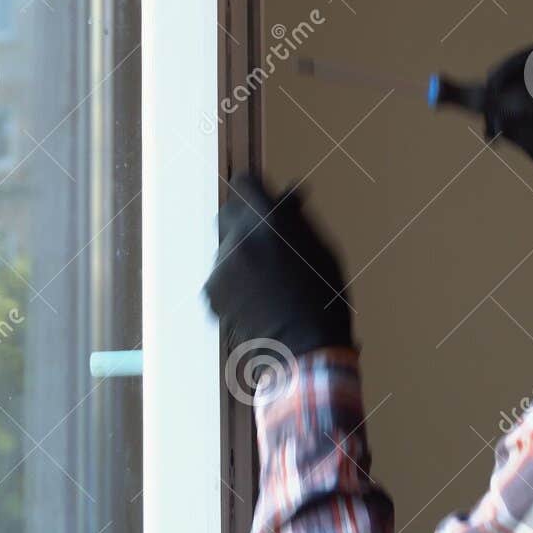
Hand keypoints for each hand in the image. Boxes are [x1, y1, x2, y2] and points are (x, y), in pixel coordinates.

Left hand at [204, 175, 353, 360]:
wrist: (304, 349)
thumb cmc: (321, 298)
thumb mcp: (319, 250)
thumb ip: (296, 218)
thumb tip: (287, 193)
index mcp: (270, 223)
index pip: (245, 183)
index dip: (253, 190)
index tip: (259, 199)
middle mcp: (240, 239)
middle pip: (228, 213)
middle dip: (242, 222)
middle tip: (263, 242)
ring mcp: (221, 267)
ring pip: (225, 248)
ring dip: (241, 257)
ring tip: (267, 284)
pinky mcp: (210, 292)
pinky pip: (220, 276)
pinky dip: (233, 283)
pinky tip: (256, 301)